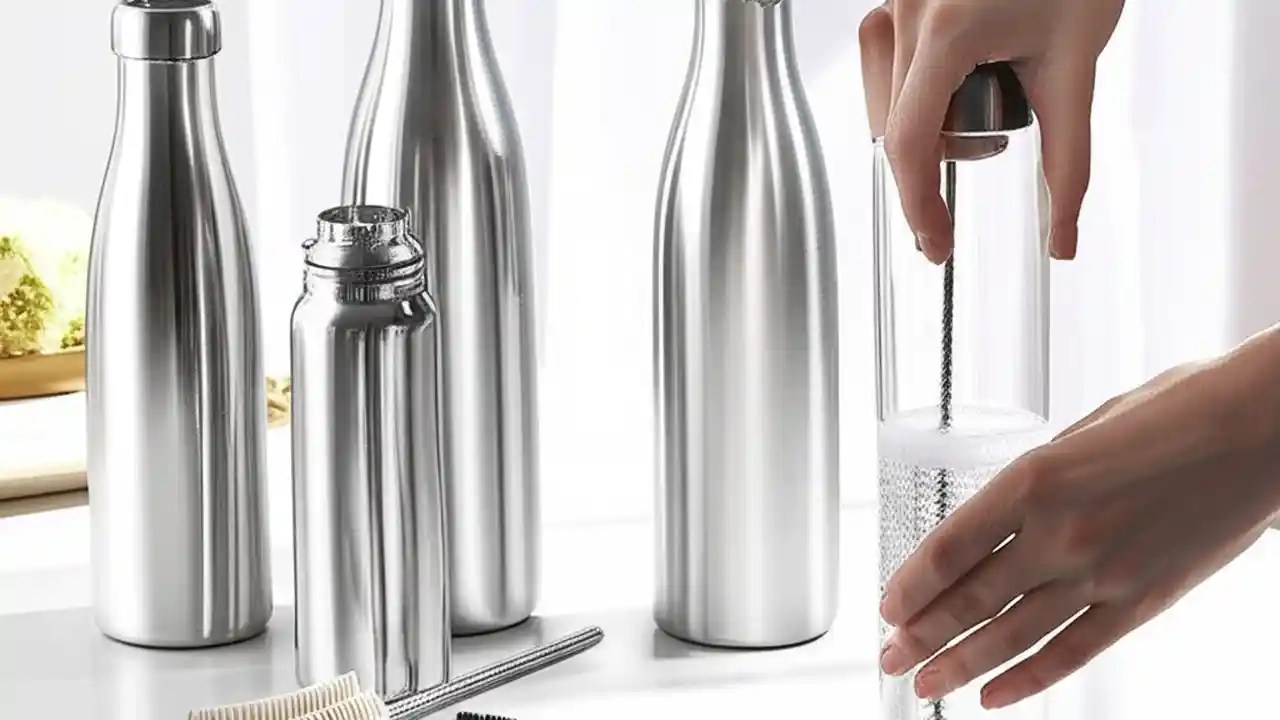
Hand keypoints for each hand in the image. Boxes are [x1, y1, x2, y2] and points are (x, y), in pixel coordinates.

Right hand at [859, 0, 1124, 262]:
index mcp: (947, 30)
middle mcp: (907, 12)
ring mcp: (895, 1)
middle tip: (994, 142)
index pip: (910, 144)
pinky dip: (919, 94)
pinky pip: (887, 69)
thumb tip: (1061, 231)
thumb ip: (1068, 159)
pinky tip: (961, 77)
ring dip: (927, 127)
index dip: (921, 206)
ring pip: (885, 104)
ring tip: (982, 100)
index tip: (937, 243)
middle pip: (896, 129)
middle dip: (942, 156)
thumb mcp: (1076, 63)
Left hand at [878, 328, 1279, 708]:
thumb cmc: (1180, 408)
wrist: (1267, 427)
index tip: (885, 607)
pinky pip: (1075, 652)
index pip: (949, 548)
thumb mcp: (1085, 426)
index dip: (910, 584)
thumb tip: (1005, 509)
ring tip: (923, 685)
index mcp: (1035, 479)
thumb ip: (1039, 474)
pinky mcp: (1145, 599)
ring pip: (1013, 634)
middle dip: (921, 635)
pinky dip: (1029, 679)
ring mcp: (1104, 573)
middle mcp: (1061, 533)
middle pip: (971, 599)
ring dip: (961, 664)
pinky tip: (995, 696)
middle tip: (889, 657)